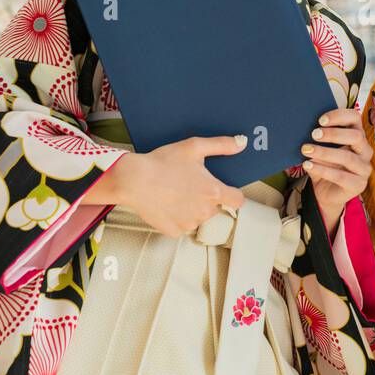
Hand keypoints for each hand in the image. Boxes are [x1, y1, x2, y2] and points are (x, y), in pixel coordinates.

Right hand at [112, 135, 247, 237]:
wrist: (133, 180)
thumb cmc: (162, 163)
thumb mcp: (193, 147)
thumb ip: (221, 145)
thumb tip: (241, 143)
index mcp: (213, 192)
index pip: (238, 200)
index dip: (233, 194)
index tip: (225, 190)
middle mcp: (205, 211)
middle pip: (215, 208)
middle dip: (206, 199)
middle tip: (188, 185)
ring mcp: (189, 223)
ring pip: (198, 218)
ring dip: (191, 209)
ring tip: (174, 192)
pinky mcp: (174, 231)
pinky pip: (181, 226)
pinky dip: (176, 217)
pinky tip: (166, 204)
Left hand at [301, 109, 372, 235]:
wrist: (326, 193)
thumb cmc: (325, 166)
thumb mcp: (321, 150)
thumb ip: (317, 140)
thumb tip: (301, 129)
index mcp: (357, 136)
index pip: (355, 118)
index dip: (339, 116)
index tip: (320, 120)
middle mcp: (365, 150)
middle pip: (356, 136)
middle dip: (333, 134)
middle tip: (313, 134)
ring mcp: (364, 168)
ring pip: (347, 157)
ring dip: (324, 152)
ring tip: (306, 150)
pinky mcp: (359, 184)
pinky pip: (340, 176)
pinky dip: (322, 170)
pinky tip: (308, 165)